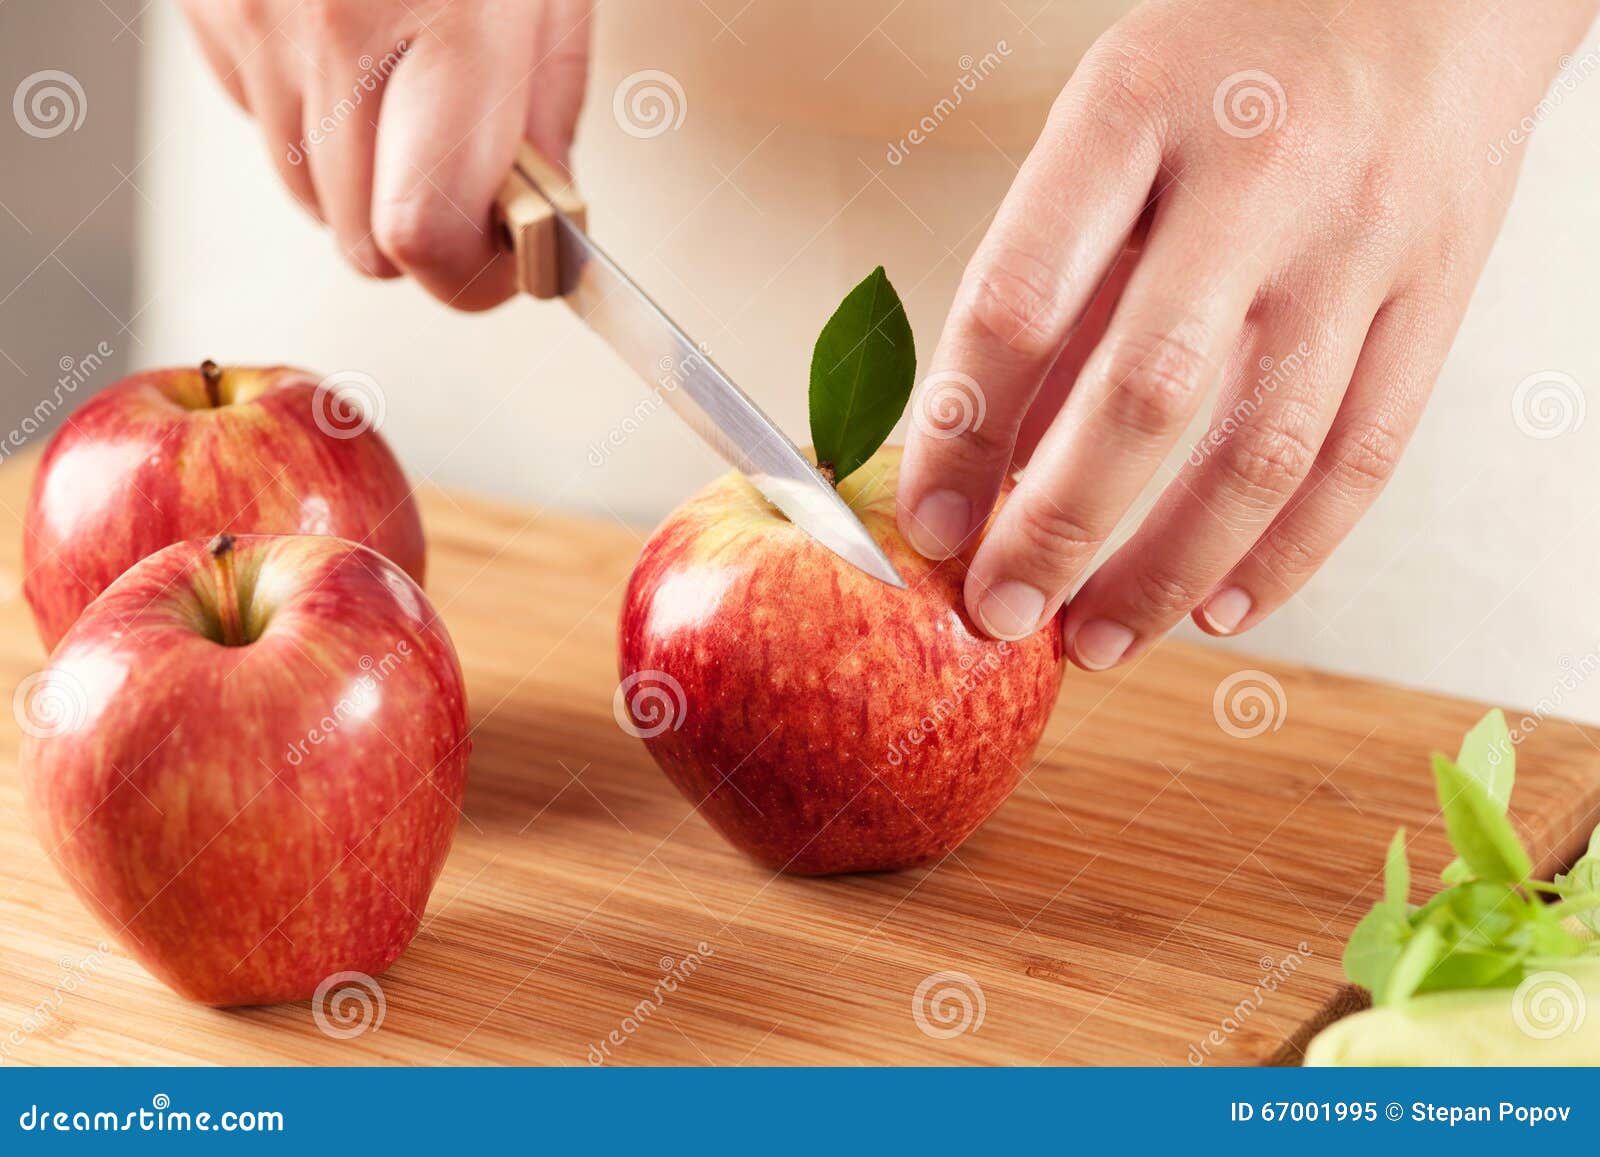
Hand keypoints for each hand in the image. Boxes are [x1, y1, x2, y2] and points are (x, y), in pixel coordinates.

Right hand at [180, 0, 590, 309]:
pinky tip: (354, 50)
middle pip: (364, 243)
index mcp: (443, 24)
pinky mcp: (208, 11)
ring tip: (414, 92)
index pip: (424, 236)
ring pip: (312, 195)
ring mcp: (255, 22)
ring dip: (372, 179)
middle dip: (430, 238)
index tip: (511, 264)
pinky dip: (315, 121)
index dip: (473, 279)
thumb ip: (549, 110)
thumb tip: (538, 214)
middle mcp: (333, 34)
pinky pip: (263, 126)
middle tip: (476, 185)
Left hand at [896, 0, 1596, 666]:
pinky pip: (1363, 455)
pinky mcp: (1435, 294)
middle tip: (1000, 611)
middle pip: (1144, 396)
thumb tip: (987, 451)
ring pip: (1262, 452)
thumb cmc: (1235, 56)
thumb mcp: (1111, 124)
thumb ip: (1059, 281)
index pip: (1020, 300)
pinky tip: (1226, 606)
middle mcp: (1254, 180)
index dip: (962, 434)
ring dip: (1168, 573)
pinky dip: (1292, 553)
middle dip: (1058, 530)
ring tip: (1100, 640)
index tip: (930, 524)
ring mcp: (1357, 243)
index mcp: (1134, 112)